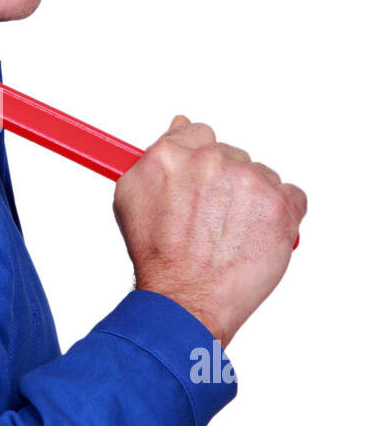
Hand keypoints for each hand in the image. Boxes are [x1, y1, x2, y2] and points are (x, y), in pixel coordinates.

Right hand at [112, 115, 306, 348]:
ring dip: (252, 200)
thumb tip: (179, 124)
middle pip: (232, 156)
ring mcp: (248, 181)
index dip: (200, 163)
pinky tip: (257, 238)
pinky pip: (292, 196)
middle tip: (211, 222)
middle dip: (226, 185)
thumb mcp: (133, 198)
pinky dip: (281, 215)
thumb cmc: (158, 259)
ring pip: (262, 176)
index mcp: (171, 155)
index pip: (199, 134)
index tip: (201, 183)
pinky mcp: (280, 205)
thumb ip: (155, 157)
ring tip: (231, 237)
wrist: (186, 301)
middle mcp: (210, 161)